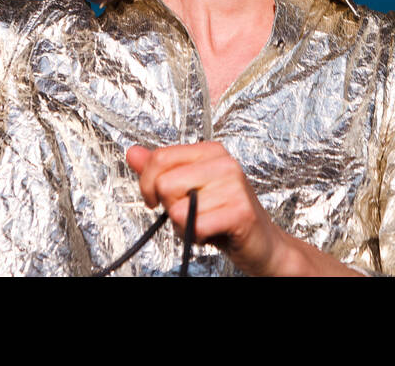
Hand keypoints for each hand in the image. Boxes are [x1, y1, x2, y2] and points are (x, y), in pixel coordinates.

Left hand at [126, 141, 289, 275]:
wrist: (261, 244)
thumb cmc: (223, 215)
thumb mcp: (187, 188)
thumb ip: (159, 170)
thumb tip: (133, 152)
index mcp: (210, 151)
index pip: (159, 158)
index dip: (147, 184)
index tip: (156, 199)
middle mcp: (224, 162)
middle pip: (164, 183)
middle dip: (170, 207)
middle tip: (192, 213)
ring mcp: (234, 185)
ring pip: (177, 208)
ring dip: (185, 225)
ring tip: (205, 223)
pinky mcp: (239, 211)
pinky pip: (195, 226)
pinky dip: (197, 237)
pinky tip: (212, 233)